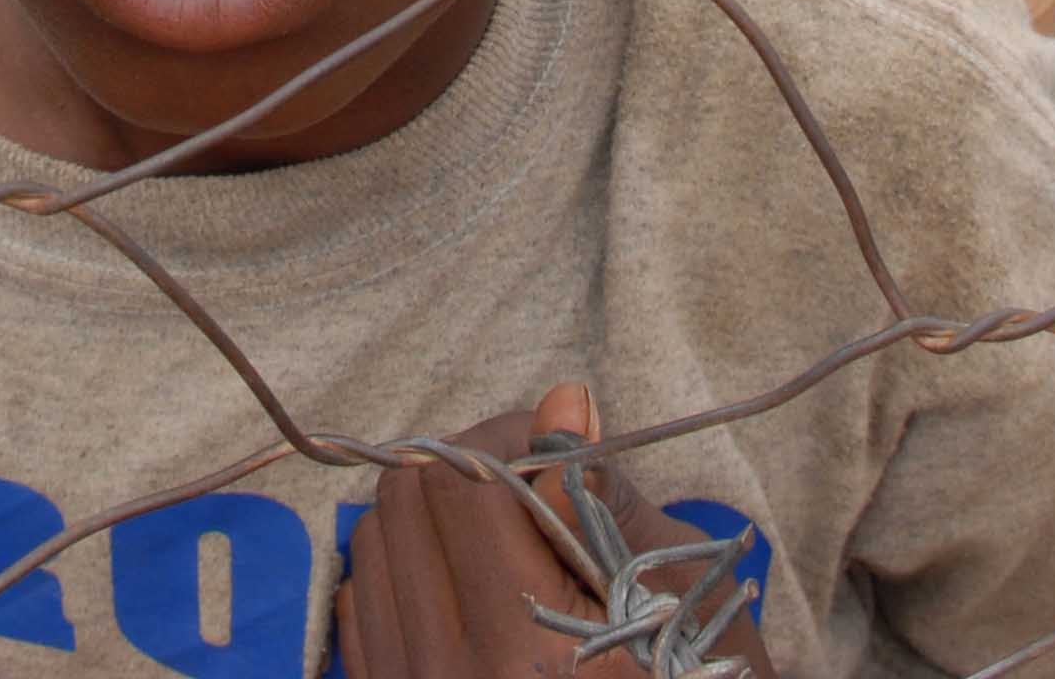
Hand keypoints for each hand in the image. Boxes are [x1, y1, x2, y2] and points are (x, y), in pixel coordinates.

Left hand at [337, 383, 775, 678]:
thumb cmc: (697, 678)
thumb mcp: (681, 601)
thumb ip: (603, 502)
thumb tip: (560, 403)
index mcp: (525, 657)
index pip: (466, 487)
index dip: (509, 438)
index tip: (554, 443)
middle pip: (407, 504)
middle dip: (467, 468)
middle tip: (531, 481)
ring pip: (372, 544)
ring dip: (431, 515)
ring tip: (502, 535)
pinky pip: (358, 602)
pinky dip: (405, 566)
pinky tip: (465, 581)